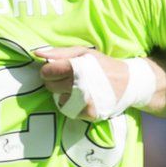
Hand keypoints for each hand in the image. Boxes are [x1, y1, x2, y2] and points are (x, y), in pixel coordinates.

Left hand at [35, 46, 159, 120]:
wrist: (129, 83)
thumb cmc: (103, 65)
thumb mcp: (84, 52)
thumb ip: (59, 52)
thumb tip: (36, 53)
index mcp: (77, 67)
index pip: (47, 72)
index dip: (48, 71)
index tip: (55, 70)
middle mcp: (80, 85)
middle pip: (50, 86)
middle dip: (54, 82)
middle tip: (68, 79)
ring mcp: (84, 102)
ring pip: (58, 100)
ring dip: (63, 94)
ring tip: (76, 89)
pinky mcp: (89, 114)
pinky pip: (69, 111)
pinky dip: (72, 105)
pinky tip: (82, 98)